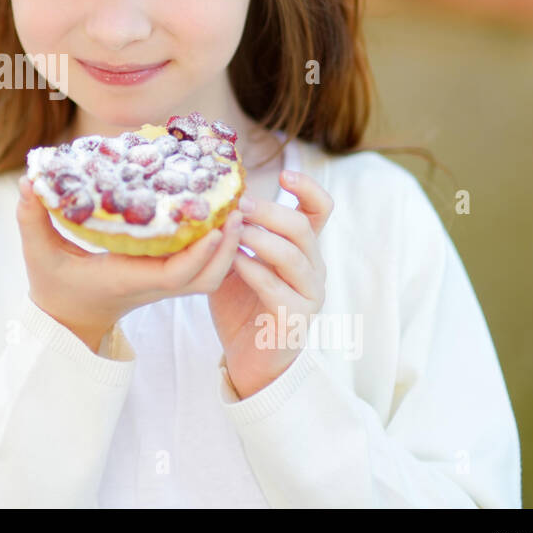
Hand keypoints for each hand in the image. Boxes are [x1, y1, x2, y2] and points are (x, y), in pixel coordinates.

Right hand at [15, 175, 244, 349]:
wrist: (67, 319)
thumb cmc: (54, 286)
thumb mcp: (38, 254)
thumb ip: (31, 218)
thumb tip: (28, 181)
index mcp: (127, 280)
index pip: (173, 276)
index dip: (198, 254)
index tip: (214, 225)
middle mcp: (151, 285)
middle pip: (205, 278)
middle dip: (227, 248)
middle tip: (238, 207)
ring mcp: (161, 284)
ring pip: (209, 277)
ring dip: (227, 249)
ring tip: (235, 209)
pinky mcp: (165, 278)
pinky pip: (201, 267)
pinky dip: (216, 247)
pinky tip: (218, 216)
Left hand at [207, 170, 332, 397]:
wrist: (246, 357)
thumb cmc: (240, 303)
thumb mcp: (235, 259)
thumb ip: (233, 232)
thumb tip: (211, 194)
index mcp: (303, 249)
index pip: (321, 210)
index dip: (308, 188)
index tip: (283, 175)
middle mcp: (313, 268)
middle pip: (303, 227)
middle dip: (269, 211)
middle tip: (239, 204)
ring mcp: (309, 295)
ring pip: (293, 255)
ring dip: (260, 238)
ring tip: (233, 230)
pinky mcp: (295, 319)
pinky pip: (276, 288)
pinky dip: (253, 270)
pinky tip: (233, 262)